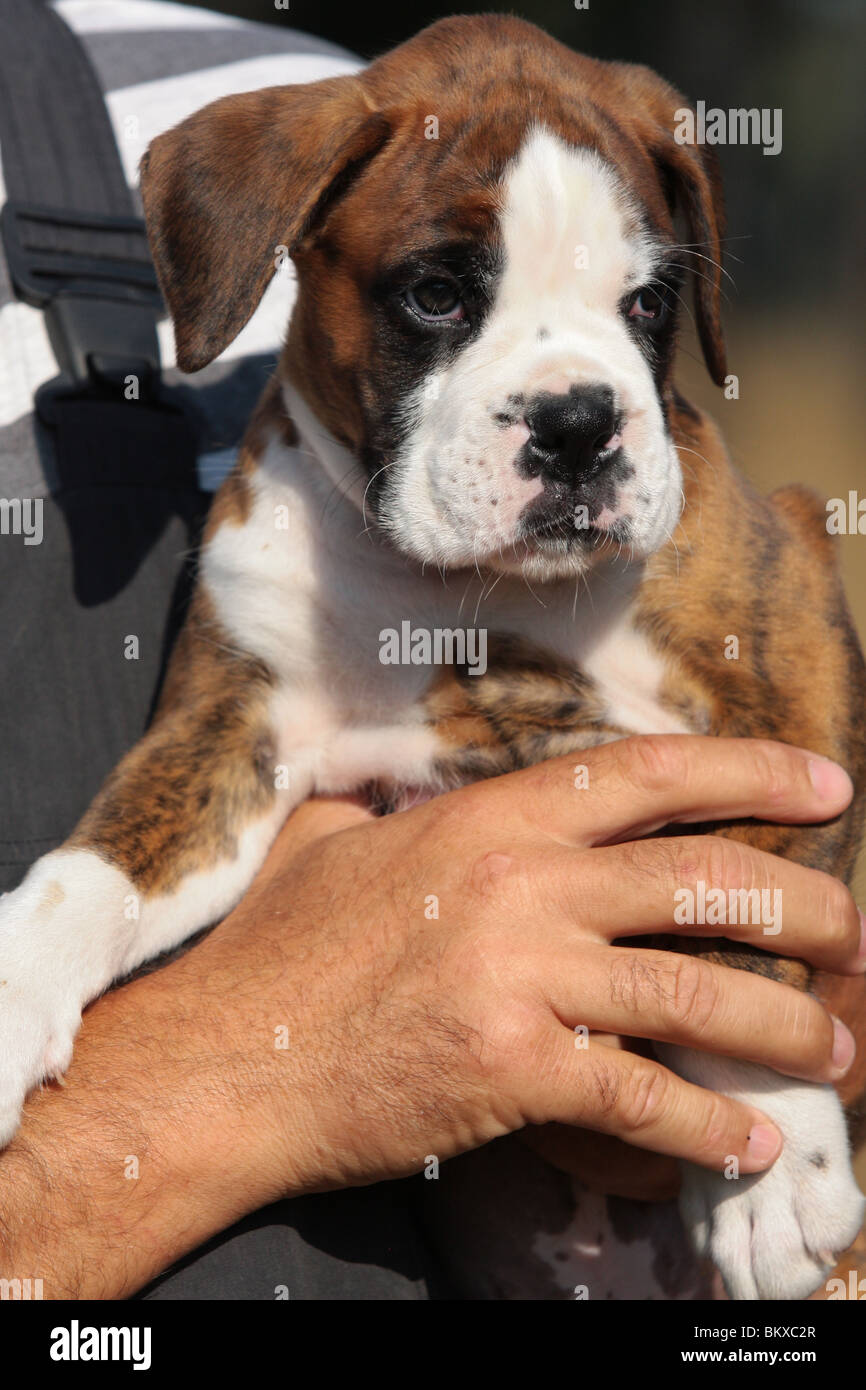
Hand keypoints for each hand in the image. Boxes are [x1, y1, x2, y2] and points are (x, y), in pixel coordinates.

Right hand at [240, 736, 858, 1201]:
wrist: (227, 1062)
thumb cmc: (277, 952)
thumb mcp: (330, 843)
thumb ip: (386, 806)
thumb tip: (396, 791)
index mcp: (489, 820)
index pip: (646, 773)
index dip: (748, 771)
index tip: (823, 783)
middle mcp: (520, 884)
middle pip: (702, 879)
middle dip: (804, 905)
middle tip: (854, 931)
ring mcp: (521, 976)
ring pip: (695, 990)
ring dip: (785, 1023)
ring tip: (837, 1049)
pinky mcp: (513, 1070)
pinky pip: (641, 1097)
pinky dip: (708, 1124)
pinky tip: (749, 1140)